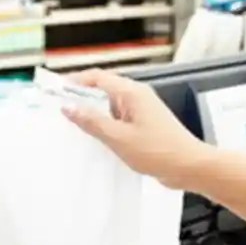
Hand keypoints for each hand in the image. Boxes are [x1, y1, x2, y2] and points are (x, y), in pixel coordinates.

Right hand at [63, 68, 214, 189]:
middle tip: (59, 110)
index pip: (97, 78)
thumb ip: (92, 122)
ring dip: (93, 114)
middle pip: (103, 89)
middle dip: (81, 98)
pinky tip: (95, 140)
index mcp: (132, 92)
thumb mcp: (119, 138)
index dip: (74, 82)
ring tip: (71, 126)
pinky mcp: (145, 124)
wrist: (190, 167)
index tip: (55, 91)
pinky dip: (105, 125)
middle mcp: (137, 96)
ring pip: (110, 106)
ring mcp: (142, 110)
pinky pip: (119, 119)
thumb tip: (69, 107)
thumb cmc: (158, 151)